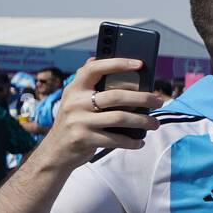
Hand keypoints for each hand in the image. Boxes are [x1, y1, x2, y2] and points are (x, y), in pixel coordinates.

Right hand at [40, 58, 162, 165]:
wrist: (55, 152)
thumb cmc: (74, 122)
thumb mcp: (74, 100)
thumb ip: (88, 85)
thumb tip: (102, 61)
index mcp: (74, 88)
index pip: (95, 68)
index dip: (117, 63)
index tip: (139, 64)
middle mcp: (75, 102)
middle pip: (116, 96)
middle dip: (143, 98)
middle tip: (158, 101)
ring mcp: (78, 121)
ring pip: (120, 118)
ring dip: (143, 121)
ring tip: (155, 123)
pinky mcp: (83, 139)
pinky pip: (115, 139)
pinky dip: (131, 141)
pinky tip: (139, 141)